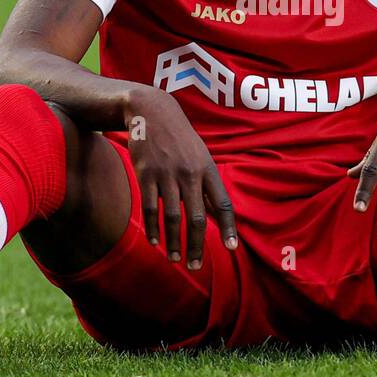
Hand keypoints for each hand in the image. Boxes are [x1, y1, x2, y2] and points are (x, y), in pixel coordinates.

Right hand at [123, 87, 237, 268]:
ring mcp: (166, 174)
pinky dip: (153, 228)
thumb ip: (207, 185)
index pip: (222, 204)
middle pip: (196, 218)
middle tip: (196, 266)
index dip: (228, 227)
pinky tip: (155, 242)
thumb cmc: (180, 138)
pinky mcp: (146, 174)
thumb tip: (216, 216)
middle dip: (197, 246)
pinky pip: (150, 208)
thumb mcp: (200, 155)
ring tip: (176, 259)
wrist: (151, 111)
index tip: (231, 248)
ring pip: (172, 218)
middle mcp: (190, 173)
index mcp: (208, 169)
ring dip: (174, 242)